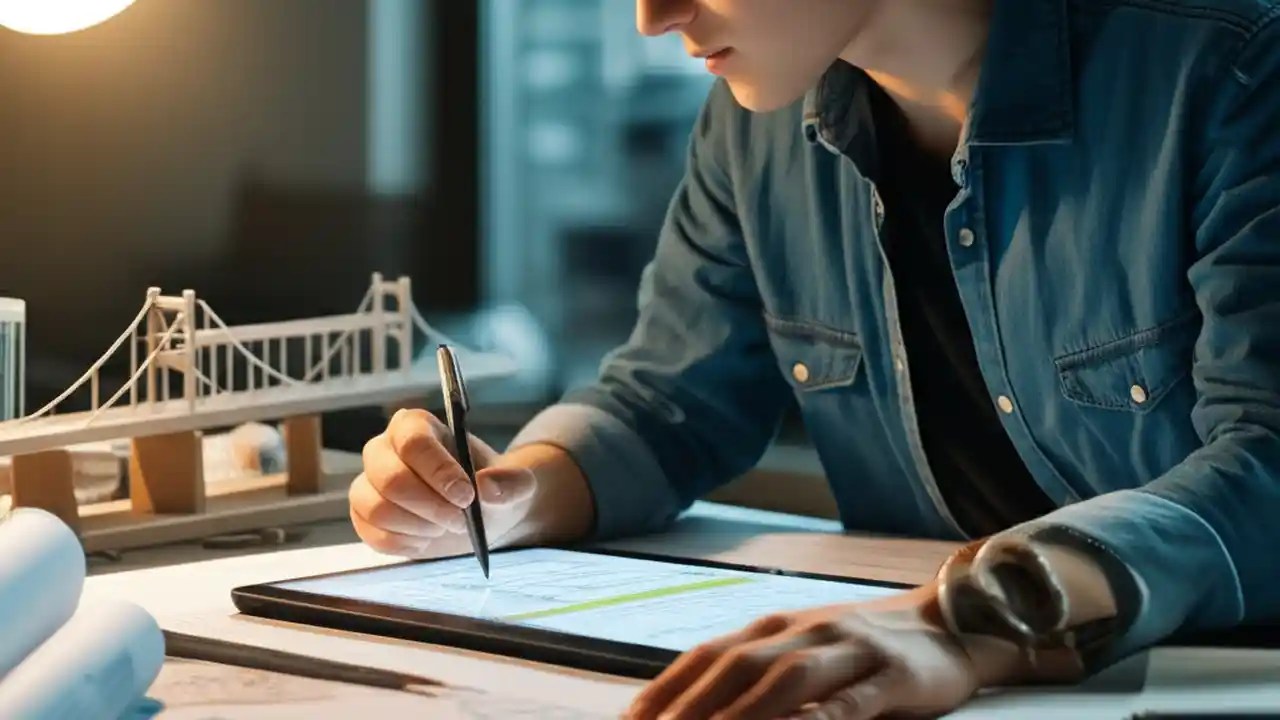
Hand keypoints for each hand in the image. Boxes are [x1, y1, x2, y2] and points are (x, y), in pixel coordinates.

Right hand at [349, 408, 537, 557]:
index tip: (465, 496)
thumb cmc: (493, 488)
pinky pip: (374, 535)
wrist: (482, 515)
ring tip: (446, 526)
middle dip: (429, 506)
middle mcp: (385, 450)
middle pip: (389, 477)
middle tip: (460, 520)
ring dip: (419, 526)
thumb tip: (486, 488)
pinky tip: (428, 537)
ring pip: (376, 508)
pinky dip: (407, 542)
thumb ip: (510, 483)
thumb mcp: (517, 484)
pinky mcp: (364, 517)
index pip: (413, 441)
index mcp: (416, 427)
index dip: (437, 470)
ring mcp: (370, 484)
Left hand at [626, 584, 1026, 719]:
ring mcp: (847, 649)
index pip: (706, 655)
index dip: (665, 689)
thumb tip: (697, 705)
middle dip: (690, 706)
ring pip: (785, 681)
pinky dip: (819, 718)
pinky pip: (848, 702)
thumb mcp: (803, 651)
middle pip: (735, 667)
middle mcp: (803, 631)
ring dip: (741, 714)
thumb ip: (755, 672)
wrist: (949, 623)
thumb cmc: (861, 650)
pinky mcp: (890, 677)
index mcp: (774, 627)